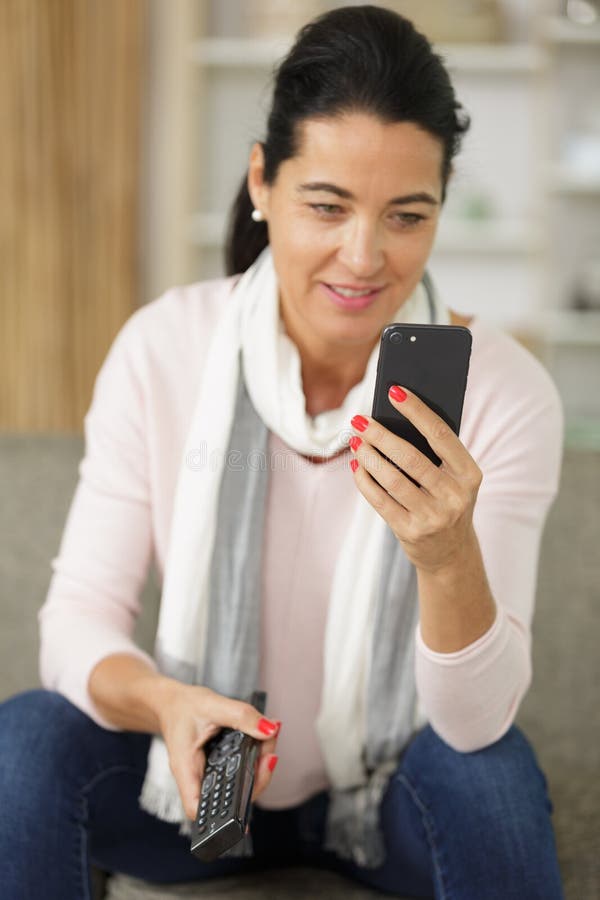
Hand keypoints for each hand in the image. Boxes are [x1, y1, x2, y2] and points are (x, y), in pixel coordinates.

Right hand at [155, 681, 279, 819]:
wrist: (173, 701)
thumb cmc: (183, 706)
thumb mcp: (212, 705)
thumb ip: (241, 716)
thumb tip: (269, 730)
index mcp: (186, 768)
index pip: (199, 808)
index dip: (221, 816)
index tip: (245, 807)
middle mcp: (198, 776)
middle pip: (228, 797)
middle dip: (256, 777)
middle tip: (270, 754)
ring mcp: (209, 772)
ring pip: (238, 782)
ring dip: (259, 764)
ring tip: (269, 739)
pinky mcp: (218, 764)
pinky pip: (238, 768)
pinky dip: (254, 755)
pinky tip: (263, 738)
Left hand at [349, 385, 482, 573]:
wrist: (450, 552)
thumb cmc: (446, 501)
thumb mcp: (453, 479)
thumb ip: (433, 454)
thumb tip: (392, 418)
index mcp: (470, 474)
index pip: (441, 435)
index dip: (416, 411)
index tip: (393, 391)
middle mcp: (455, 496)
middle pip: (411, 457)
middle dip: (381, 434)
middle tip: (359, 419)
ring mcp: (433, 516)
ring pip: (392, 478)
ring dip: (368, 456)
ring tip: (355, 440)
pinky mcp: (410, 532)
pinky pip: (380, 500)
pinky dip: (364, 479)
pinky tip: (356, 465)